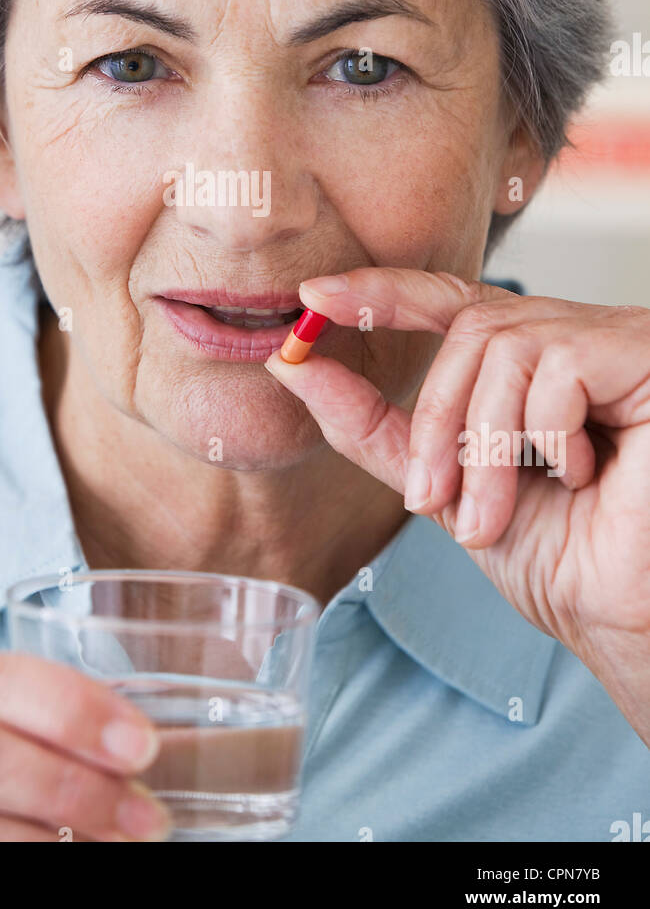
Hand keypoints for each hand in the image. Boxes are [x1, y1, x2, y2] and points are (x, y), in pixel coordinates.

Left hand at [264, 269, 649, 737]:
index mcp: (527, 362)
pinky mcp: (643, 357)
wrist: (621, 617)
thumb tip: (293, 366)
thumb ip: (374, 427)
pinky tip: (582, 475)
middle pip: (470, 329)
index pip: (449, 299)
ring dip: (482, 445)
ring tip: (496, 515)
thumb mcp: (444, 486)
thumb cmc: (558, 558)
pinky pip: (560, 363)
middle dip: (435, 419)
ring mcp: (613, 343)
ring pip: (505, 345)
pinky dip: (547, 433)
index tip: (314, 298)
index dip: (384, 290)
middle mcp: (572, 338)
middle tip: (433, 501)